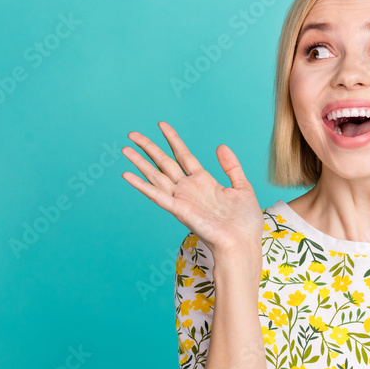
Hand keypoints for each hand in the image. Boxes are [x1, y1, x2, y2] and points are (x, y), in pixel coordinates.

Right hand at [121, 121, 263, 256]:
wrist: (243, 244)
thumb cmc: (245, 223)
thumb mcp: (242, 187)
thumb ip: (231, 167)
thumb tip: (221, 146)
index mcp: (204, 182)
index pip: (183, 155)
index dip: (173, 139)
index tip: (161, 124)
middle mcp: (189, 189)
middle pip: (164, 163)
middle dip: (148, 147)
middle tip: (131, 134)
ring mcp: (182, 199)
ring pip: (156, 176)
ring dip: (139, 163)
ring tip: (124, 149)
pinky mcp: (179, 210)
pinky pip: (157, 195)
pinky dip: (141, 185)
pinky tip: (127, 175)